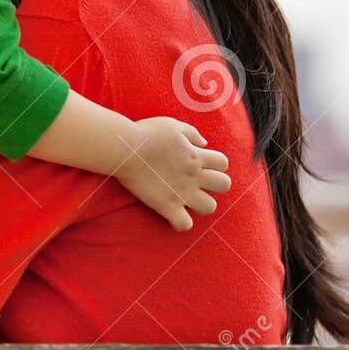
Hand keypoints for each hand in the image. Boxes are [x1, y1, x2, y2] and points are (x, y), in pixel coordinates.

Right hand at [112, 117, 230, 231]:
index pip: (223, 163)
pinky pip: (184, 224)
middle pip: (224, 185)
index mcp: (196, 155)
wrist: (124, 148)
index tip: (200, 164)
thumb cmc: (146, 134)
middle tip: (197, 183)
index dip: (215, 164)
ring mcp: (182, 192)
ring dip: (201, 204)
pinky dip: (180, 222)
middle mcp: (193, 175)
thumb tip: (204, 143)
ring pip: (209, 207)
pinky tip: (172, 215)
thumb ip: (192, 133)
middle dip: (215, 185)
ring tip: (186, 200)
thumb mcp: (172, 125)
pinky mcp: (167, 205)